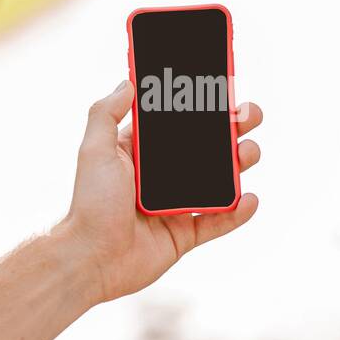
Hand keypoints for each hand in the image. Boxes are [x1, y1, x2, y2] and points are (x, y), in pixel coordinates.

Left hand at [57, 79, 261, 304]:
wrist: (91, 258)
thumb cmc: (89, 203)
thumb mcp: (94, 150)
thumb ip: (106, 113)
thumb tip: (128, 81)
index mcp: (141, 154)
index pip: (176, 124)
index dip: (200, 107)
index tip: (221, 89)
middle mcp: (161, 177)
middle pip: (205, 148)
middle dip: (231, 130)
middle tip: (249, 116)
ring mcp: (176, 205)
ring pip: (218, 181)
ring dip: (239, 165)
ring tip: (249, 153)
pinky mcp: (184, 235)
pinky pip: (218, 222)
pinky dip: (237, 212)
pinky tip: (250, 199)